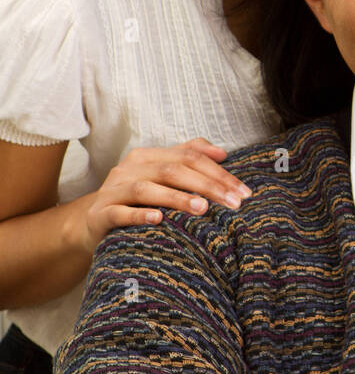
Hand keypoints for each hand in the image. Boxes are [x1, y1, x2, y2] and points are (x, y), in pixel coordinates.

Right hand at [73, 138, 252, 254]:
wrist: (92, 222)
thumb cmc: (135, 199)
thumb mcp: (160, 174)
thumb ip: (188, 157)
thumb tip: (222, 151)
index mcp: (146, 156)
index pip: (189, 156)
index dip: (218, 172)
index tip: (243, 191)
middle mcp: (128, 169)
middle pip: (172, 170)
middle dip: (207, 185)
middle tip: (233, 202)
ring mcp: (112, 191)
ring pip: (146, 189)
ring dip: (176, 198)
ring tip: (202, 208)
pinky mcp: (100, 214)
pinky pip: (119, 213)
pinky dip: (139, 215)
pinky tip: (159, 219)